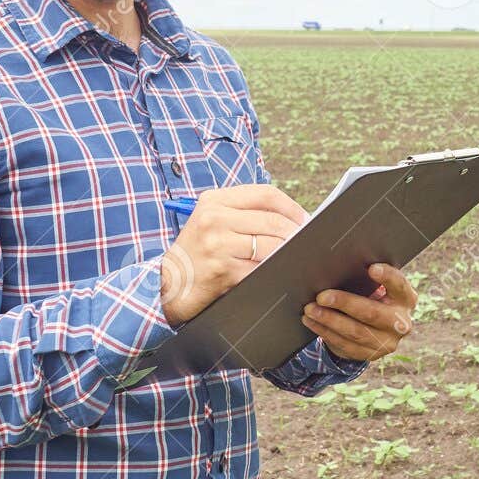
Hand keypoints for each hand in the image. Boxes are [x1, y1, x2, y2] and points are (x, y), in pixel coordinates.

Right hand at [160, 184, 307, 325]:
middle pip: (272, 219)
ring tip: (296, 255)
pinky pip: (262, 268)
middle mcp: (214, 219)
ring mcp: (218, 245)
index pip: (264, 194)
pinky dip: (276, 269)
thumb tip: (291, 216)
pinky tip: (281, 271)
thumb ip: (244, 213)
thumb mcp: (212, 221)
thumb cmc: (198, 252)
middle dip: (296, 231)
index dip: (291, 206)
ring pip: (271, 244)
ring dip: (289, 251)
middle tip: (307, 240)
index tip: (304, 218)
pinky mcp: (224, 270)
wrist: (170, 284)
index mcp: (213, 201)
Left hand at [300, 262, 416, 362]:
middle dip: (344, 303)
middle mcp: (401, 323)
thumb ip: (366, 278)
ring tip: (310, 309)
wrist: (377, 329)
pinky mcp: (370, 354)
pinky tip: (312, 322)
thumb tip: (336, 265)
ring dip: (329, 320)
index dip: (387, 277)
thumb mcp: (376, 287)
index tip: (371, 268)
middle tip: (321, 296)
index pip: (399, 285)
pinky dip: (325, 332)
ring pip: (355, 332)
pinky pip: (345, 344)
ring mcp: (387, 342)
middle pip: (372, 313)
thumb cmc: (372, 296)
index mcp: (406, 299)